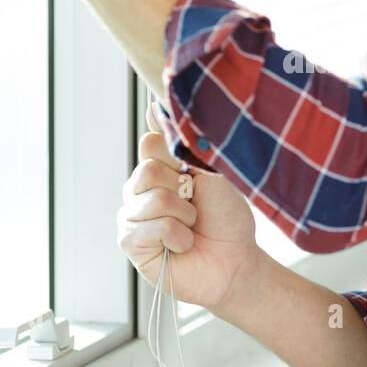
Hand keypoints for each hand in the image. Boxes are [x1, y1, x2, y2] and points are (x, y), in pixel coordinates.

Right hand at [117, 101, 260, 313]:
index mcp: (157, 169)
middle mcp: (139, 190)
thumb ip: (178, 144)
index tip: (195, 176)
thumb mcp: (209, 173)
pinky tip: (182, 244)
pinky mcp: (130, 243)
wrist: (236, 260)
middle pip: (148, 169)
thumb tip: (152, 107)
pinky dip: (176, 236)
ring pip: (152, 199)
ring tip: (192, 227)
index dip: (178, 159)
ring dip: (184, 215)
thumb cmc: (226, 218)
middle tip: (196, 206)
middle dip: (183, 189)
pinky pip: (149, 228)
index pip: (151, 143)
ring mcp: (132, 216)